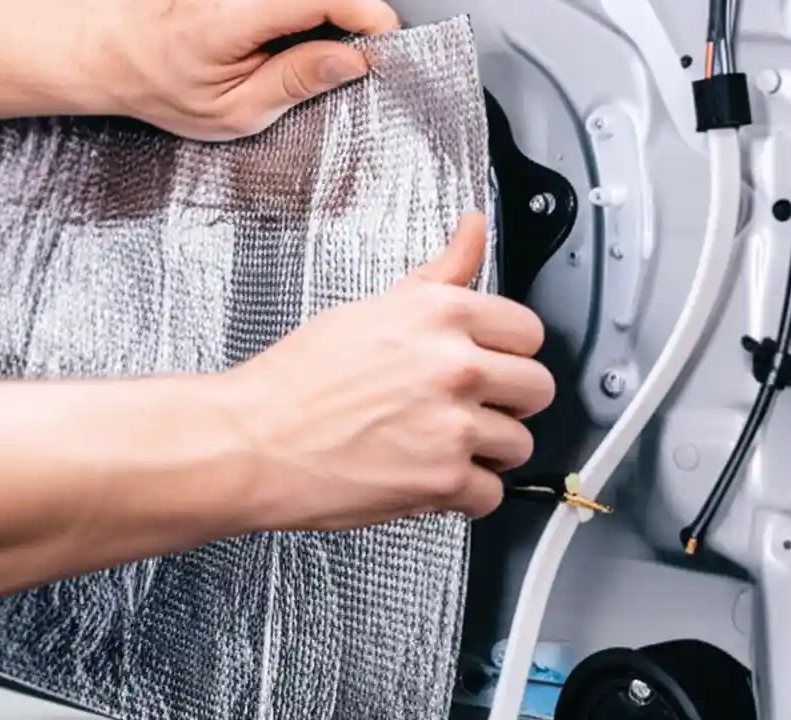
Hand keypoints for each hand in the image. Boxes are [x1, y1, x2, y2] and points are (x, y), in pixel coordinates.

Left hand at [95, 0, 399, 139]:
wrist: (110, 49)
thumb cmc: (162, 86)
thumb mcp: (232, 110)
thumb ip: (295, 82)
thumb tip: (353, 61)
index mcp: (232, 17)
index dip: (368, 15)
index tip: (383, 44)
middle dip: (351, 17)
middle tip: (348, 58)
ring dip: (327, 14)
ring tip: (313, 48)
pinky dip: (304, 12)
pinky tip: (288, 33)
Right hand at [221, 213, 555, 531]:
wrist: (253, 440)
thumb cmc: (297, 379)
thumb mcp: (371, 307)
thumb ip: (438, 273)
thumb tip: (474, 228)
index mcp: (441, 314)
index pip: (528, 330)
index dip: (509, 352)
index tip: (491, 364)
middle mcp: (456, 366)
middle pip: (537, 388)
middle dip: (509, 402)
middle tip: (471, 408)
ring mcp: (454, 426)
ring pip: (519, 445)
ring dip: (488, 451)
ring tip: (444, 446)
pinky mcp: (443, 481)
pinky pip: (492, 495)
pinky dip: (466, 495)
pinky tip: (433, 478)